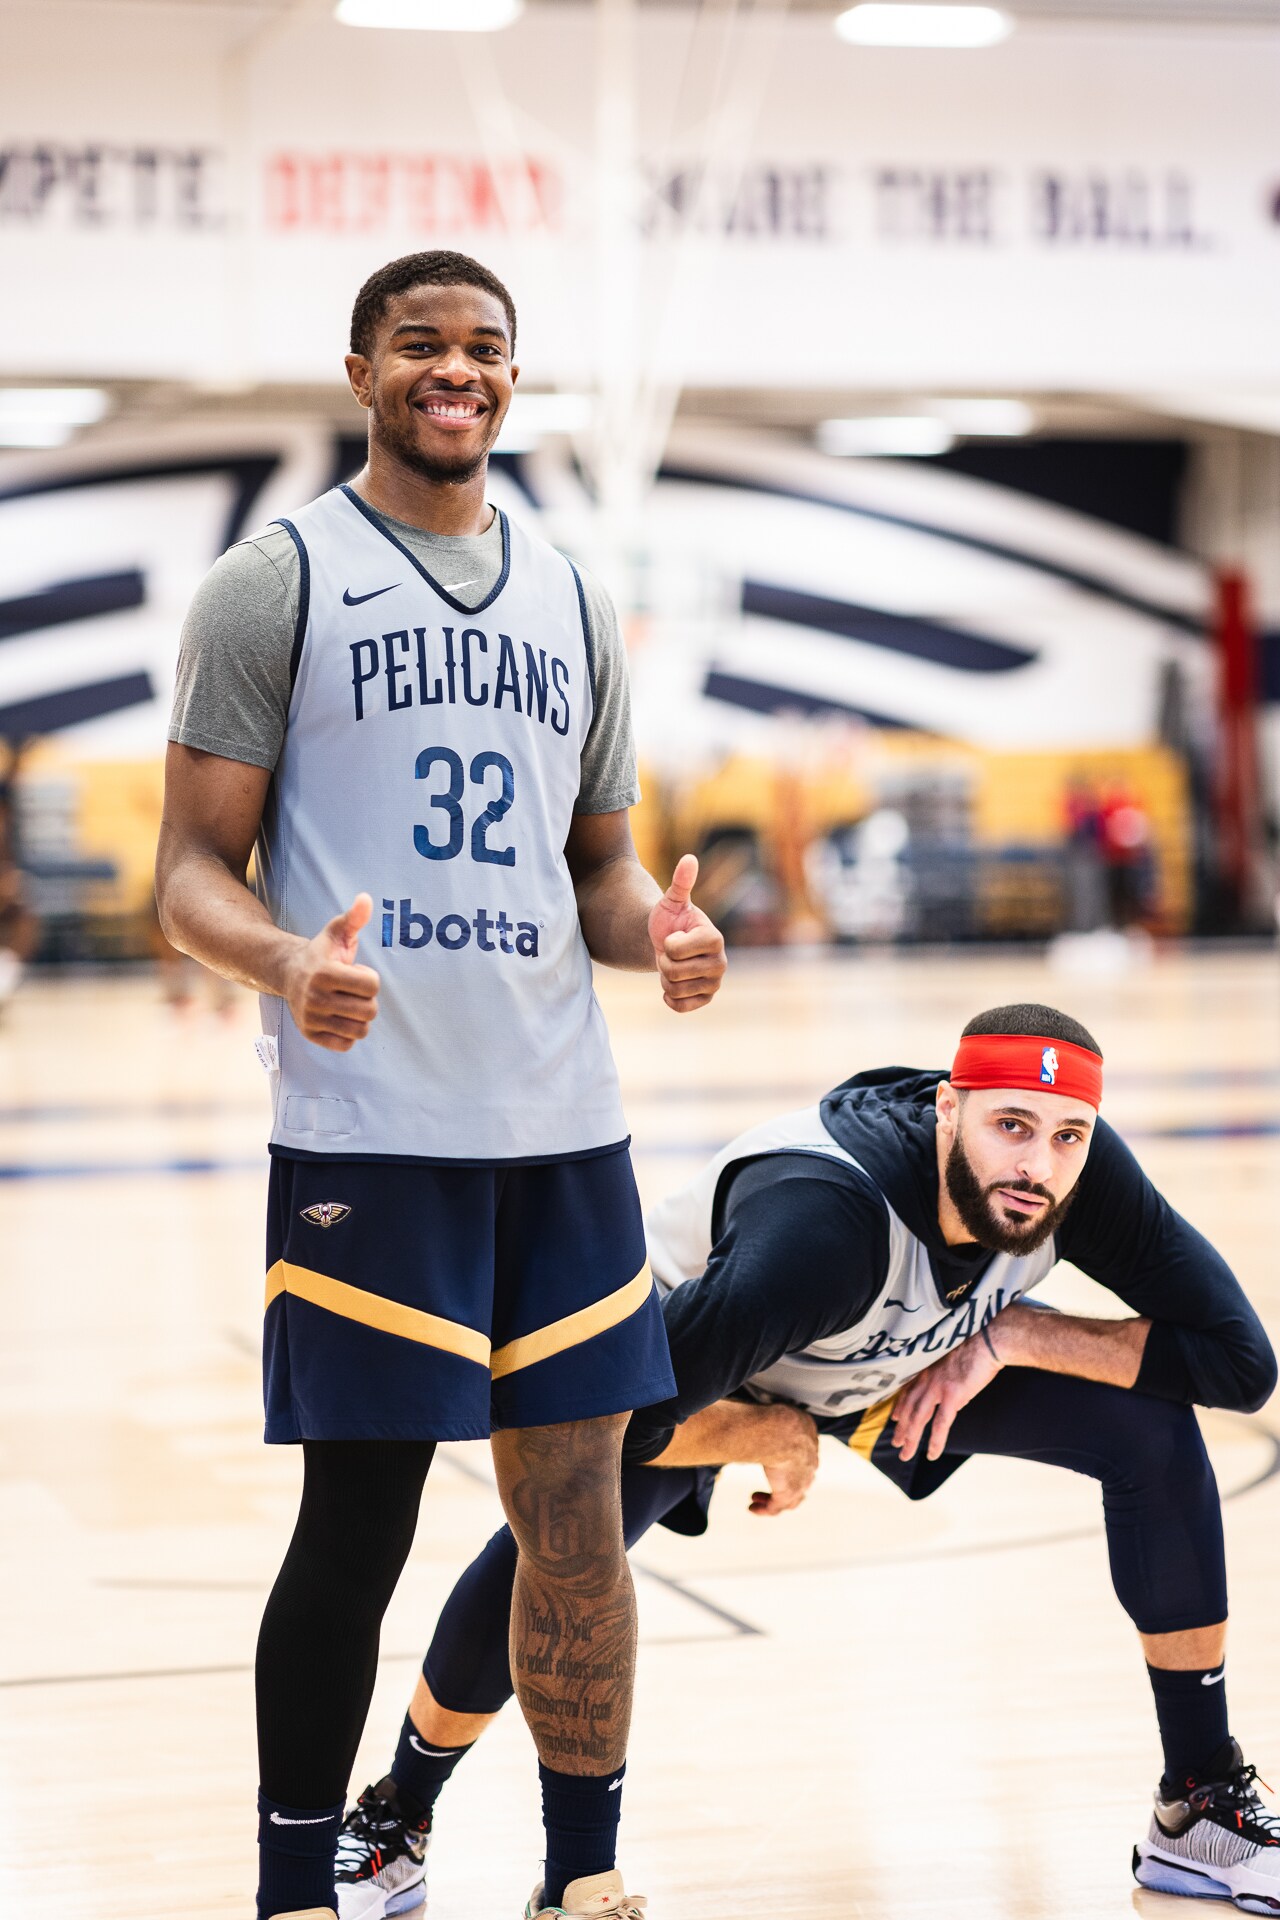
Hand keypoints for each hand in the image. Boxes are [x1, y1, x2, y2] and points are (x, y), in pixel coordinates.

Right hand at [283, 893, 380, 1051]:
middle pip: (370, 1010)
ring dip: (359, 1017)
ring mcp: (311, 1019)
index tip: (354, 972)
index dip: (370, 978)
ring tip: (346, 1003)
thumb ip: (354, 917)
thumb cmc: (322, 952)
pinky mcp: (310, 1035)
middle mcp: (314, 998)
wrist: (289, 973)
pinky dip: (349, 1034)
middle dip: (367, 999)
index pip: (372, 985)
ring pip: (361, 1030)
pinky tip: (339, 1018)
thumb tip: (366, 898)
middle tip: (350, 990)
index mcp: (324, 973)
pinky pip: (347, 1044)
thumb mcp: (337, 932)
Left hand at [647, 854, 726, 1013]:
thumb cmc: (671, 921)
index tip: (675, 937)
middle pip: (673, 972)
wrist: (668, 944)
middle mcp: (720, 963)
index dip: (667, 944)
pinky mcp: (706, 999)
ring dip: (665, 978)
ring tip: (674, 965)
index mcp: (714, 938)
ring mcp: (714, 983)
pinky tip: (673, 984)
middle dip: (664, 962)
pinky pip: (679, 1006)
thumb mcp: (672, 901)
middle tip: (671, 953)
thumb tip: (689, 858)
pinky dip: (669, 997)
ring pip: (674, 989)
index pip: (674, 949)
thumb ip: (681, 882)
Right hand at [749, 1408, 819, 1515]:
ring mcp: (801, 1480)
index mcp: (810, 1440)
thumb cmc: (777, 1417)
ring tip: (757, 1499)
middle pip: (802, 1479)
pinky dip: (764, 1509)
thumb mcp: (782, 1414)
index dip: (792, 1460)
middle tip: (771, 1483)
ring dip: (774, 1499)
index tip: (776, 1461)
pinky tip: (752, 1508)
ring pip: (791, 1497)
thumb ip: (778, 1419)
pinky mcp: (787, 1493)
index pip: (806, 1456)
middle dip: (787, 1482)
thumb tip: (763, 1416)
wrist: (781, 1432)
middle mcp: (811, 1462)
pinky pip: (776, 1507)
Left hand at [891, 1327, 1002, 1462]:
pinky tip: (931, 1454)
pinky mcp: (952, 1396)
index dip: (899, 1407)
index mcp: (926, 1370)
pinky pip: (940, 1424)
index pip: (907, 1392)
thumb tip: (946, 1391)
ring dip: (910, 1439)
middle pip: (909, 1409)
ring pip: (918, 1419)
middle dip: (901, 1429)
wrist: (987, 1341)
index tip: (894, 1419)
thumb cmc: (975, 1349)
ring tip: (905, 1455)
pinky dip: (935, 1441)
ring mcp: (937, 1388)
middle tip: (895, 1444)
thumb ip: (943, 1376)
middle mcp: (927, 1379)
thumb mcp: (950, 1362)